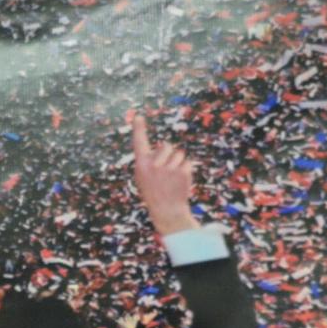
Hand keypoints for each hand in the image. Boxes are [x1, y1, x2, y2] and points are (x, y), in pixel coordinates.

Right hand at [131, 115, 198, 234]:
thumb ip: (149, 161)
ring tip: (173, 178)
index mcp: (141, 165)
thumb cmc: (154, 191)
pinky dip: (186, 169)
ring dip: (178, 163)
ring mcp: (169, 169)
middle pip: (166, 146)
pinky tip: (180, 181)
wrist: (167, 211)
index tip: (138, 116)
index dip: (138, 128)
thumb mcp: (143, 177)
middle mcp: (154, 165)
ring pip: (178, 154)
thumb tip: (162, 145)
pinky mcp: (182, 173)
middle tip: (165, 172)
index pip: (139, 142)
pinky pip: (187, 162)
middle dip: (168, 154)